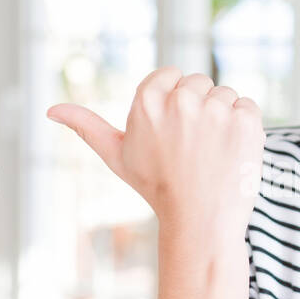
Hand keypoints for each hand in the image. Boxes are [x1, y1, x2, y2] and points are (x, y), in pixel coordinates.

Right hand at [46, 67, 265, 236]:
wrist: (201, 223)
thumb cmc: (158, 189)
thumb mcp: (117, 156)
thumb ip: (87, 127)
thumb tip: (50, 110)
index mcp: (147, 102)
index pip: (171, 75)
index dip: (176, 102)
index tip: (175, 131)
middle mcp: (181, 100)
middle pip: (200, 82)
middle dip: (200, 109)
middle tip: (193, 148)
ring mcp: (215, 110)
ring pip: (225, 95)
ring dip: (224, 119)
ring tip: (212, 153)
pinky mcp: (246, 121)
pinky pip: (249, 107)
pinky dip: (245, 129)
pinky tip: (232, 153)